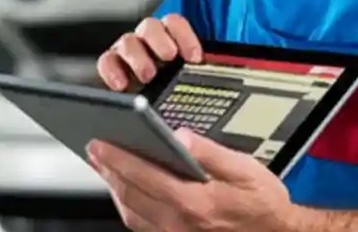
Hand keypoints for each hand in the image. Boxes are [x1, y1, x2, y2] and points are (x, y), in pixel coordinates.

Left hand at [87, 128, 292, 231]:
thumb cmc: (263, 203)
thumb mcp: (246, 169)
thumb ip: (211, 152)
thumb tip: (182, 135)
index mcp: (194, 202)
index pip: (143, 176)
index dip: (116, 158)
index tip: (98, 143)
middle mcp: (179, 223)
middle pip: (130, 195)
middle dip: (108, 170)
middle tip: (94, 148)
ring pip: (131, 213)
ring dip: (115, 188)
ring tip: (105, 166)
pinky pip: (143, 224)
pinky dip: (129, 205)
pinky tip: (128, 191)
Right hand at [97, 14, 202, 90]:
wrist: (157, 122)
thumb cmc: (180, 98)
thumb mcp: (193, 86)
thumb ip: (198, 77)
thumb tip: (205, 73)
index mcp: (169, 38)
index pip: (174, 23)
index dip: (184, 36)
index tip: (194, 57)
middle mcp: (146, 41)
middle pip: (149, 26)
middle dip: (160, 40)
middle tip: (169, 57)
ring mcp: (127, 53)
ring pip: (127, 42)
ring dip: (137, 56)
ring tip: (148, 75)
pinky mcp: (111, 69)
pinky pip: (106, 61)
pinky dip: (111, 70)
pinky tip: (122, 85)